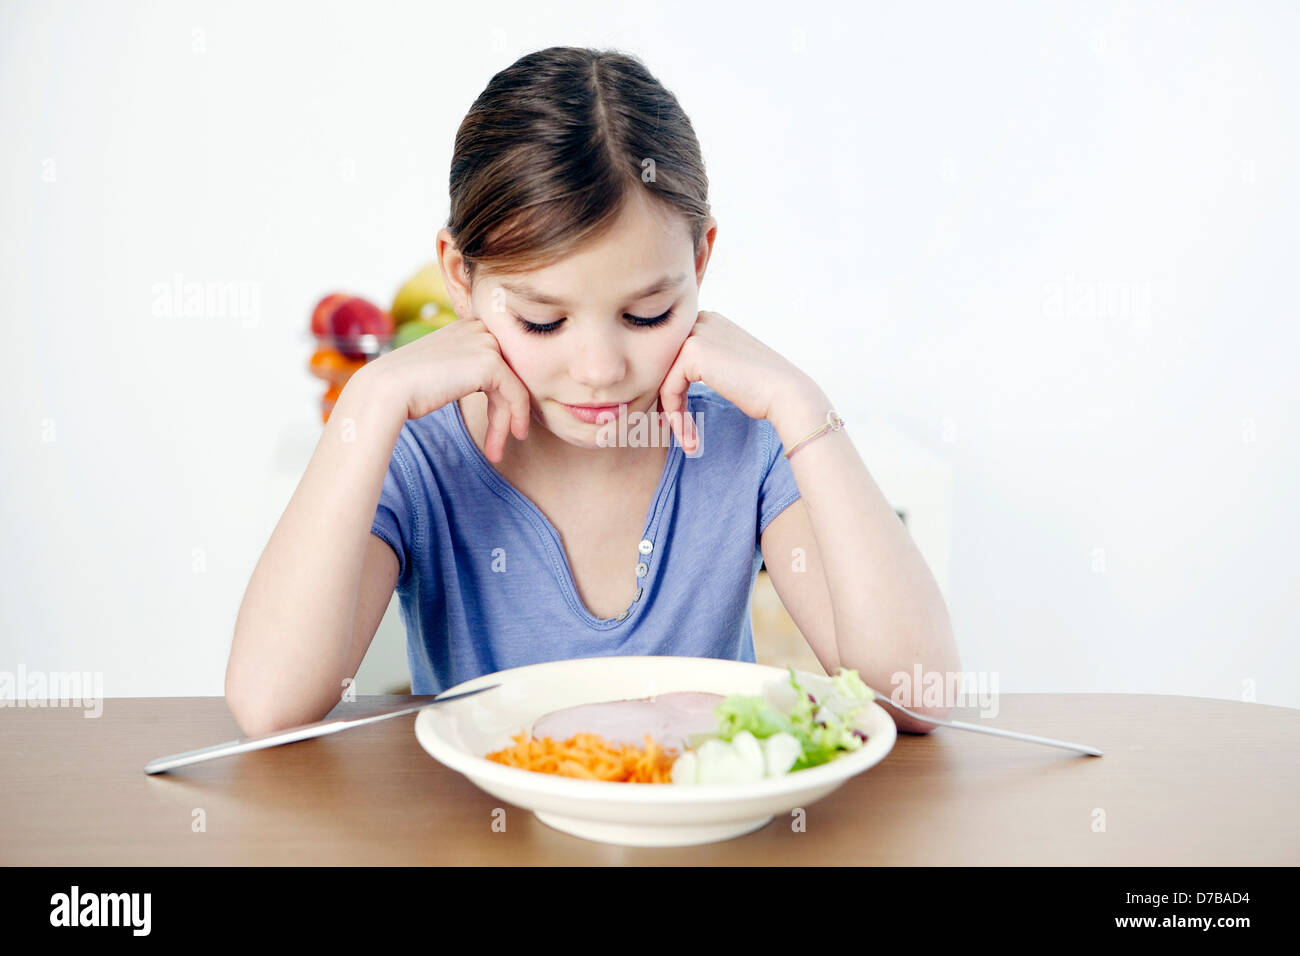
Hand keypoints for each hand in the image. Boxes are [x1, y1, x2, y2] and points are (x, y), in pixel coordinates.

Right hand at [358, 316, 529, 461]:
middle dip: (504, 413)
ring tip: (497, 452)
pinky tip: (511, 438)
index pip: (497, 363)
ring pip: (513, 387)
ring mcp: (486, 342)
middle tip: (497, 445)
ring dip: (506, 423)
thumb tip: (493, 387)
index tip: (498, 424)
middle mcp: (479, 328)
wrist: (386, 391)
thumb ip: (466, 369)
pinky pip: (516, 394)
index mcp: (467, 326)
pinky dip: (516, 418)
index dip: (500, 396)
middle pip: (508, 375)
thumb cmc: (406, 388)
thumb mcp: (442, 370)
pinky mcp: (490, 362)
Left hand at [657, 310, 807, 450]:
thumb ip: (704, 363)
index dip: (674, 389)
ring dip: (674, 415)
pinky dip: (676, 416)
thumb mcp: (729, 367)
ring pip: (664, 380)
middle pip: (665, 366)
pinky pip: (668, 390)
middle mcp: (702, 320)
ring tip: (688, 440)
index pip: (673, 355)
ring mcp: (696, 334)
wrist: (787, 394)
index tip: (682, 419)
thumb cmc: (764, 388)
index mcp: (711, 321)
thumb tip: (673, 379)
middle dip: (669, 401)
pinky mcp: (692, 352)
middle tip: (681, 432)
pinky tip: (690, 436)